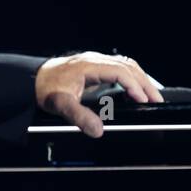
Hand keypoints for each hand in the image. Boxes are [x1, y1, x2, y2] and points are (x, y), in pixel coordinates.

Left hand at [34, 51, 164, 137]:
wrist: (32, 79)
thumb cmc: (45, 89)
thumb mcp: (60, 104)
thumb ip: (79, 117)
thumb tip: (98, 130)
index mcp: (89, 66)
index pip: (120, 72)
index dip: (134, 86)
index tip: (144, 101)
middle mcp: (95, 60)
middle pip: (128, 67)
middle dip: (145, 84)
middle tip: (157, 101)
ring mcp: (96, 61)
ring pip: (126, 66)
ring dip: (141, 80)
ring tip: (152, 97)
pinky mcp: (95, 66)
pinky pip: (120, 68)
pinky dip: (132, 78)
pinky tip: (135, 91)